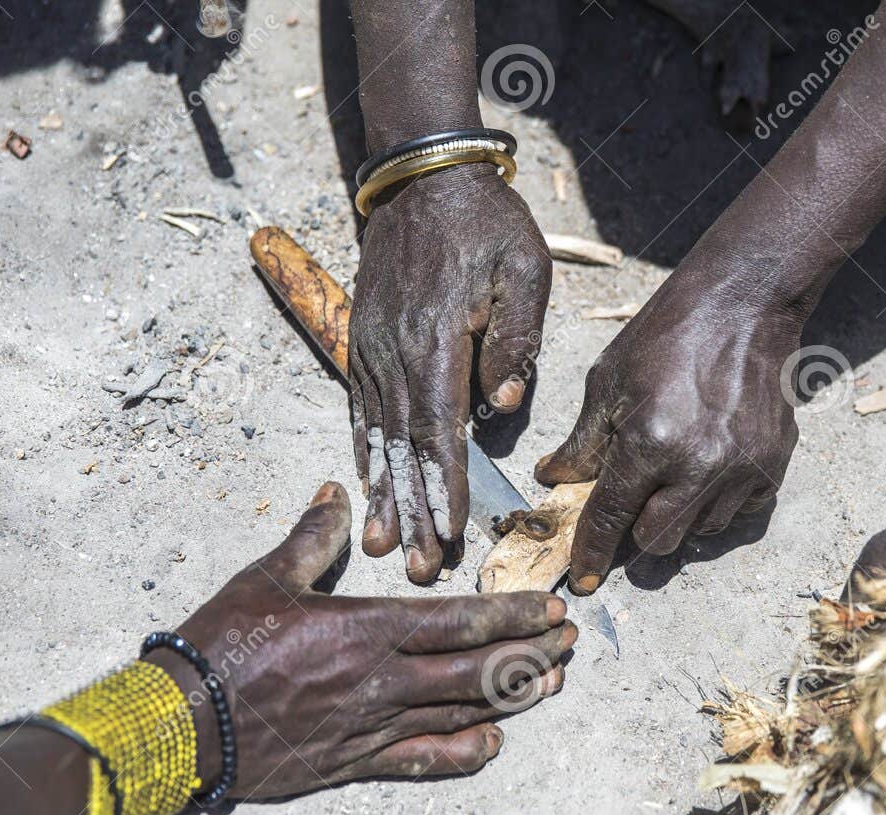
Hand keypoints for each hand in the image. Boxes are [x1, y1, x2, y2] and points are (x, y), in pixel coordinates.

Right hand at [171, 482, 574, 798]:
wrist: (180, 724)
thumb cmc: (221, 646)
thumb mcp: (266, 579)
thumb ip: (310, 538)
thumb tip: (334, 496)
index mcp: (368, 628)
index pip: (461, 620)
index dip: (512, 615)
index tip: (550, 609)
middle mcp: (383, 679)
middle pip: (477, 668)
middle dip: (530, 653)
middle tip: (570, 643)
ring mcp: (374, 725)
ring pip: (462, 713)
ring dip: (512, 698)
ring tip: (552, 684)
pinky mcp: (356, 762)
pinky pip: (422, 761)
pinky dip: (462, 754)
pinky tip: (493, 745)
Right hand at [349, 163, 550, 582]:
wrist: (423, 176)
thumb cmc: (484, 223)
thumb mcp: (522, 270)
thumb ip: (515, 341)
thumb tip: (505, 406)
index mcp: (433, 339)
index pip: (439, 428)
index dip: (444, 484)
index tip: (450, 532)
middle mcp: (392, 351)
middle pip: (403, 447)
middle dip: (411, 510)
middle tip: (416, 567)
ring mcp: (370, 349)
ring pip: (377, 436)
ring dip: (383, 494)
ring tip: (383, 546)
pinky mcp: (363, 343)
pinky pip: (363, 411)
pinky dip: (366, 455)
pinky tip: (369, 490)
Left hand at [534, 268, 799, 593]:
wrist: (744, 304)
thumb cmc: (668, 334)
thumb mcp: (608, 381)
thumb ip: (584, 442)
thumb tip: (556, 480)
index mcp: (650, 442)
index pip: (612, 518)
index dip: (591, 551)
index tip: (583, 575)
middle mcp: (699, 465)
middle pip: (657, 541)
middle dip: (636, 533)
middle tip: (632, 507)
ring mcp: (742, 468)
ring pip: (699, 531)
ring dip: (679, 517)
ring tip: (674, 477)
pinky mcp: (773, 464)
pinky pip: (739, 513)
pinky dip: (719, 504)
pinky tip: (709, 470)